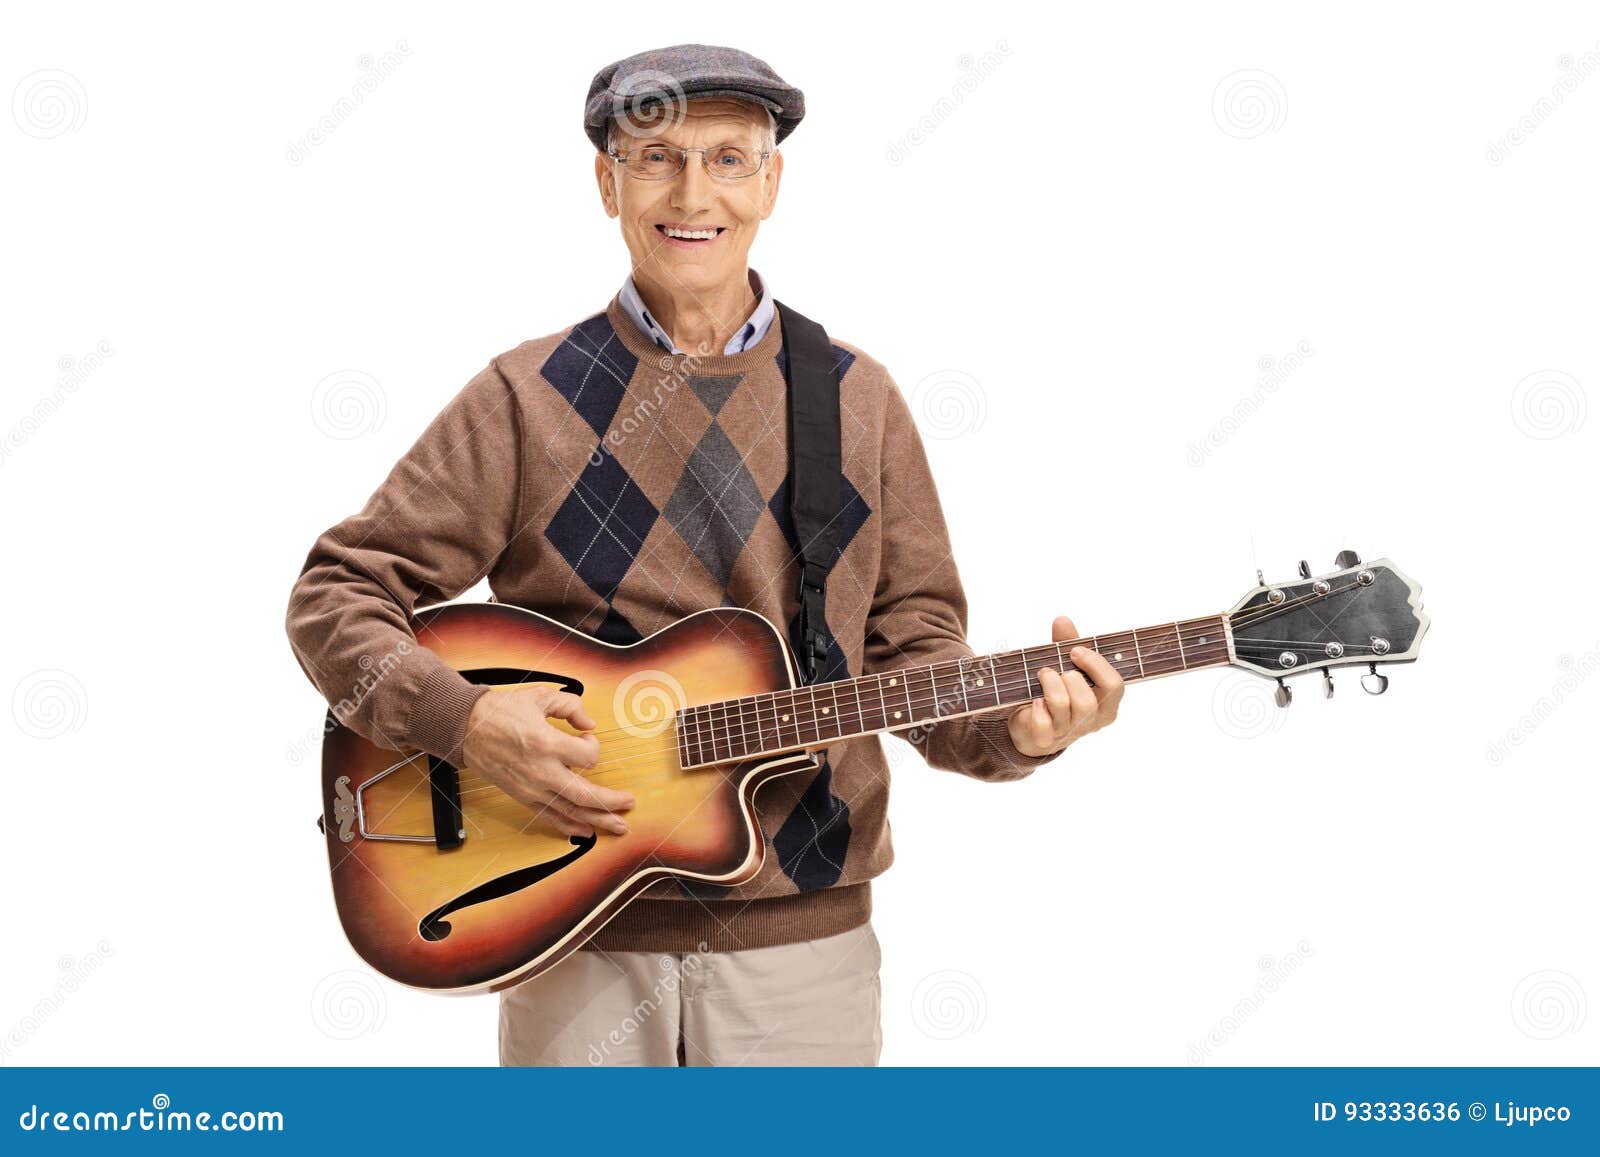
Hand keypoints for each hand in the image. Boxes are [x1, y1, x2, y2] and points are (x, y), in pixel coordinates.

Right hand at [461, 686, 633, 837]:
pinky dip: (570, 826)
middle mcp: (540, 771)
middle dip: (611, 802)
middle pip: (585, 795)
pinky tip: (586, 831)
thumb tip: (589, 724)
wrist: (465, 728)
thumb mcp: (540, 697)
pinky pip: (550, 816)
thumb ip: (571, 706)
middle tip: (629, 804)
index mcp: (546, 743)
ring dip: (597, 820)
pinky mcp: (522, 796)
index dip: (594, 747)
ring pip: (570, 811)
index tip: (587, 739)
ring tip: (617, 826)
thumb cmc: (500, 711)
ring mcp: (531, 788)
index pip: (587, 757)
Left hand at [1006, 615, 1124, 757]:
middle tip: (1055, 669)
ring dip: (1050, 685)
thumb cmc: (1057, 691)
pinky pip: (1042, 725)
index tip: (1075, 651)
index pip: (1114, 685)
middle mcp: (1092, 721)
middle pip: (1087, 701)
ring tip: (1043, 675)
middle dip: (1069, 677)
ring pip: (1063, 707)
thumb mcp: (1066, 666)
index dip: (1095, 664)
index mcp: (1107, 704)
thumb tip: (1062, 620)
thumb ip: (1067, 644)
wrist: (1033, 727)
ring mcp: (1069, 733)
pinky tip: (1035, 701)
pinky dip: (1036, 708)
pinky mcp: (1045, 740)